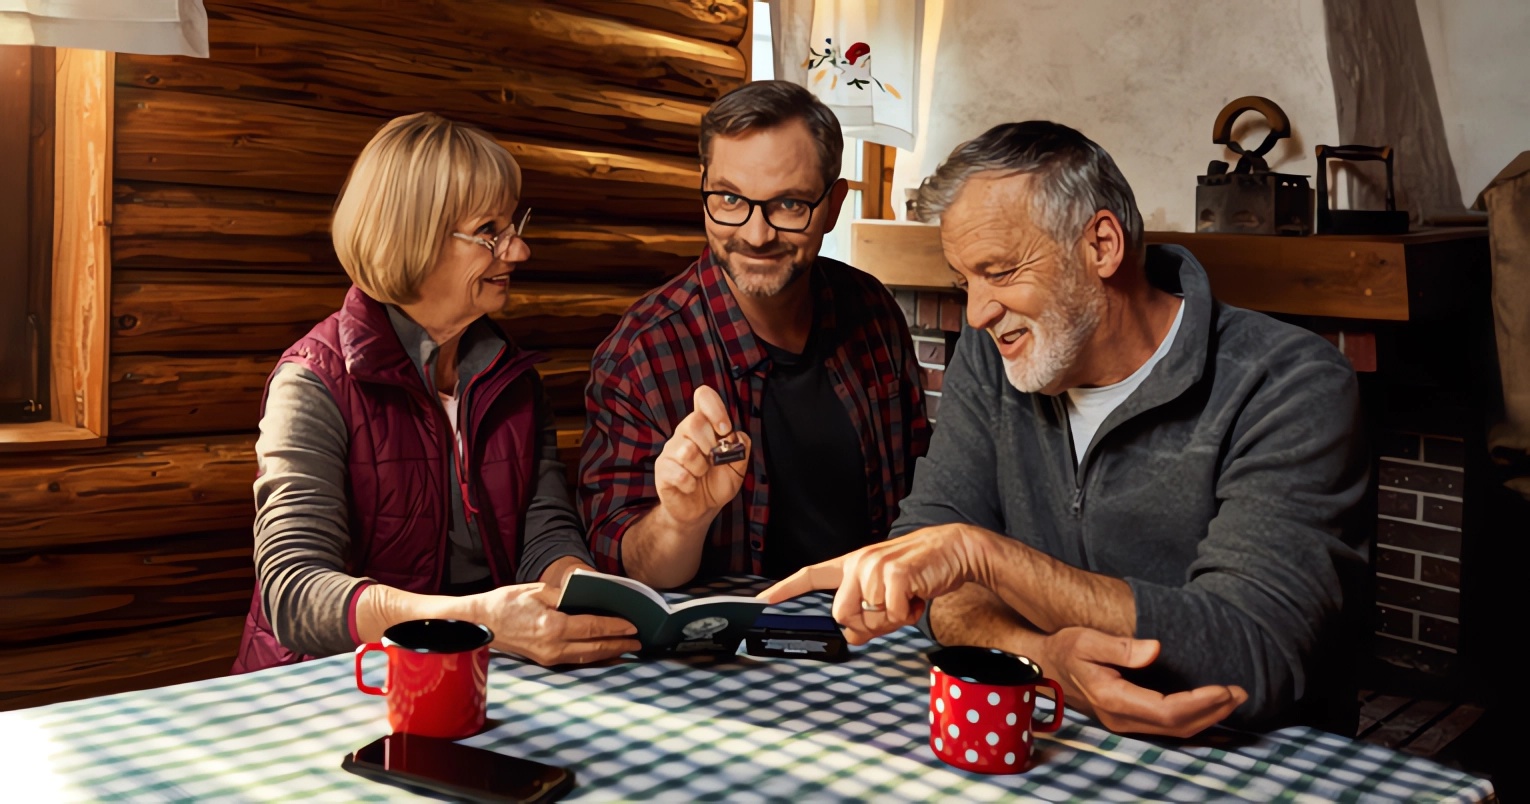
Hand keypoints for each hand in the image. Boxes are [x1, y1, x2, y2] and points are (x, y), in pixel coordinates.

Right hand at [475, 583, 640, 665]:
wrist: (479, 623)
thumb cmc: (505, 603)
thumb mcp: (536, 591)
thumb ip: (564, 595)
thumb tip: (588, 597)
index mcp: (553, 626)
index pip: (593, 628)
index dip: (615, 627)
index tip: (633, 625)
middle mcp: (553, 646)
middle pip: (594, 648)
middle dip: (619, 644)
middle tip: (638, 642)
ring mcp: (548, 657)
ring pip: (586, 658)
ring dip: (609, 653)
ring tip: (627, 649)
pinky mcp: (544, 660)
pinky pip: (575, 660)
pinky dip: (593, 657)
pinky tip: (604, 653)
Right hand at [654, 386, 750, 525]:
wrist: (701, 509)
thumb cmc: (717, 482)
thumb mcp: (737, 467)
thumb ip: (741, 449)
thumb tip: (736, 436)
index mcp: (705, 425)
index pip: (703, 397)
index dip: (715, 409)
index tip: (725, 430)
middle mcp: (685, 432)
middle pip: (694, 422)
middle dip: (711, 445)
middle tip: (713, 461)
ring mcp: (671, 450)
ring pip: (687, 450)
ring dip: (701, 468)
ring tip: (701, 475)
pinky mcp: (662, 469)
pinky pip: (679, 474)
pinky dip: (691, 484)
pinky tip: (690, 487)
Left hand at [759, 524, 987, 643]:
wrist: (954, 550)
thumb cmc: (920, 573)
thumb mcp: (889, 596)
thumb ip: (868, 617)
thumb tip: (851, 637)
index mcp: (852, 564)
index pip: (811, 575)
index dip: (785, 589)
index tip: (762, 600)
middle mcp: (859, 563)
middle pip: (840, 614)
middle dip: (867, 625)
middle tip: (892, 614)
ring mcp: (875, 566)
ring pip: (868, 617)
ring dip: (893, 619)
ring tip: (908, 599)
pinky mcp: (895, 573)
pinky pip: (892, 613)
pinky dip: (909, 614)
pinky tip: (918, 596)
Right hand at [1038, 626, 1247, 737]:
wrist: (1046, 665)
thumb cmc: (1066, 649)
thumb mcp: (1086, 639)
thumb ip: (1120, 647)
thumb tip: (1155, 649)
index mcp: (1113, 699)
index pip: (1167, 710)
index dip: (1200, 703)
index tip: (1224, 688)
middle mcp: (1121, 718)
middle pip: (1177, 725)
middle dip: (1213, 711)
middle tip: (1239, 692)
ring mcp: (1124, 723)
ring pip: (1175, 730)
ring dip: (1207, 717)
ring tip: (1232, 699)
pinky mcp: (1129, 719)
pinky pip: (1168, 727)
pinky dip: (1194, 719)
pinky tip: (1209, 708)